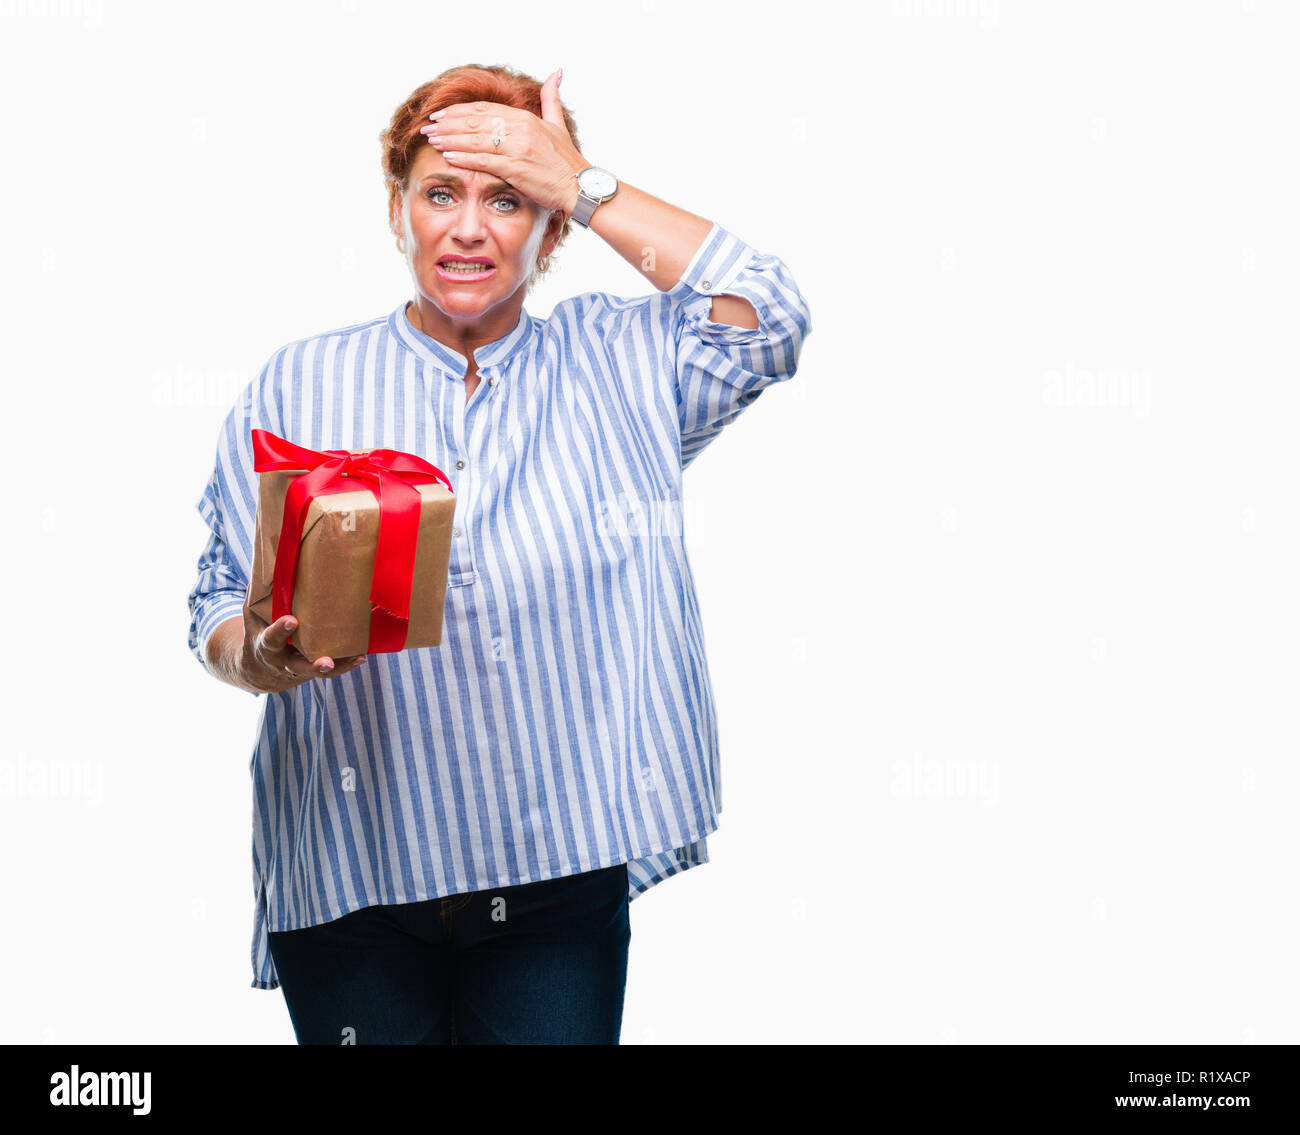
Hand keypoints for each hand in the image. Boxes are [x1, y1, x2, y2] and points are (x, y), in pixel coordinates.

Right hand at [239, 594, 367, 693]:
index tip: (292, 620)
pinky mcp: (314, 669)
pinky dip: (347, 664)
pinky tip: (361, 656)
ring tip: (357, 657)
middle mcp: (283, 661)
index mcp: (266, 646)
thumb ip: (258, 595)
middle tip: (327, 662)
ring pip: (320, 671)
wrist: (260, 668)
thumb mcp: (253, 616)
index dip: (281, 630)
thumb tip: (269, 564)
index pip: (272, 638)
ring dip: (339, 666)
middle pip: (298, 666)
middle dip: (313, 665)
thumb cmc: (259, 632)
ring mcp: (301, 667)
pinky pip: (333, 670)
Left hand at [417, 68, 585, 214]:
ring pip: (476, 140)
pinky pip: (484, 160)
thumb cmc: (568, 160)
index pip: (484, 110)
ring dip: (450, 139)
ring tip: (432, 140)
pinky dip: (464, 157)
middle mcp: (520, 130)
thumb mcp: (558, 124)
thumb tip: (556, 72)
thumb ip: (551, 98)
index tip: (441, 115)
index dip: (460, 111)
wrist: (580, 186)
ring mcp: (517, 149)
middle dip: (448, 124)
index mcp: (526, 118)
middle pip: (475, 122)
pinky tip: (448, 155)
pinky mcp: (516, 168)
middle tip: (428, 127)